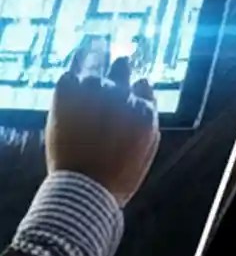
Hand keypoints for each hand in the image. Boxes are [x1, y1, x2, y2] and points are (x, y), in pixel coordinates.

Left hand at [45, 50, 160, 206]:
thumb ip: (149, 116)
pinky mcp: (67, 96)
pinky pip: (67, 76)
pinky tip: (70, 75)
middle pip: (121, 67)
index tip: (128, 91)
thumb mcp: (147, 147)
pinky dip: (70, 76)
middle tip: (112, 68)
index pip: (142, 85)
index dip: (135, 88)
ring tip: (87, 67)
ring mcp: (93, 93)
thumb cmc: (119, 176)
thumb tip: (144, 85)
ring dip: (91, 72)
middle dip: (119, 67)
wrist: (84, 189)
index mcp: (143, 109)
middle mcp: (122, 95)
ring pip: (93, 71)